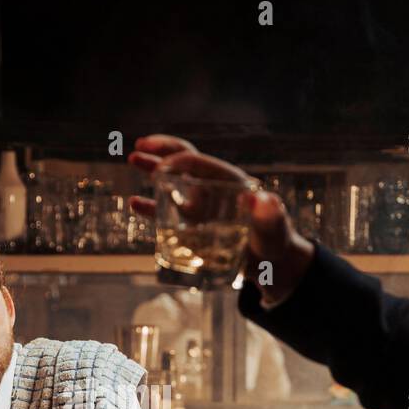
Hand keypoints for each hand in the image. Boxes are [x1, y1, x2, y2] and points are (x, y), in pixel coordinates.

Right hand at [127, 134, 314, 301]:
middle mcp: (212, 187)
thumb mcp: (274, 228)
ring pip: (171, 179)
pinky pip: (166, 210)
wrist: (266, 262)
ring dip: (152, 167)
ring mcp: (199, 203)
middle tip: (140, 146)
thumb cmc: (273, 241)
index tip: (163, 168)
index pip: (201, 163)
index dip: (181, 161)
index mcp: (229, 180)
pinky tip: (135, 202)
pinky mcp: (190, 223)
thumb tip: (263, 201)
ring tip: (133, 158)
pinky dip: (150, 206)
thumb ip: (271, 216)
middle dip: (162, 150)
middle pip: (184, 160)